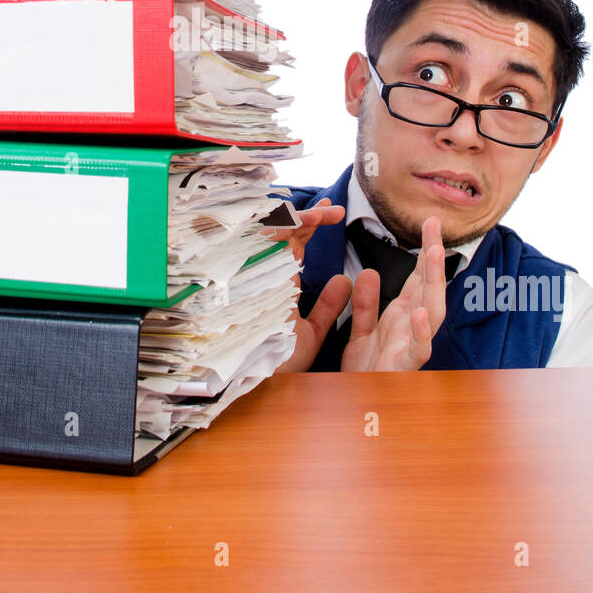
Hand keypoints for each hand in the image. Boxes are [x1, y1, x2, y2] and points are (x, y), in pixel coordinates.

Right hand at [270, 198, 350, 372]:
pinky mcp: (248, 274)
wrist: (260, 383)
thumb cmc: (280, 362)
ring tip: (322, 214)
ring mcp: (255, 273)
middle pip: (283, 233)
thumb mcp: (313, 331)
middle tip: (332, 210)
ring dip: (298, 219)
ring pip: (271, 234)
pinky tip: (299, 221)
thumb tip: (345, 280)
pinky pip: (261, 243)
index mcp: (280, 283)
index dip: (312, 226)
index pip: (295, 245)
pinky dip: (280, 228)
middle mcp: (266, 274)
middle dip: (308, 217)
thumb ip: (329, 306)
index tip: (334, 214)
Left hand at [341, 215, 446, 370]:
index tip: (429, 224)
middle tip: (435, 227)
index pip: (418, 278)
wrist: (358, 406)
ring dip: (434, 283)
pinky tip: (421, 313)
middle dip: (434, 257)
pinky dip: (422, 332)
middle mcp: (412, 327)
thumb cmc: (365, 372)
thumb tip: (370, 273)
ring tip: (435, 255)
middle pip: (428, 287)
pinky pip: (418, 349)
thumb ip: (365, 304)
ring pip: (432, 311)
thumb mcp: (360, 331)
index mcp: (403, 317)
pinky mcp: (405, 366)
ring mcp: (412, 345)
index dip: (425, 252)